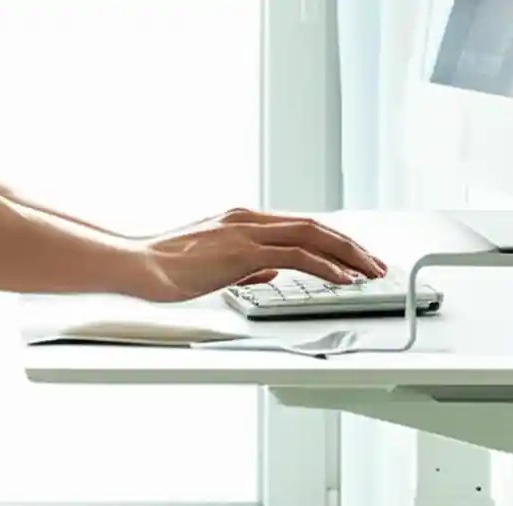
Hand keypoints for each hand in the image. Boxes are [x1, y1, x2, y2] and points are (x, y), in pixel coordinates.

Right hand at [134, 208, 387, 302]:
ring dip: (347, 254)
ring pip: (313, 236)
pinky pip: (297, 257)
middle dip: (349, 245)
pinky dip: (326, 266)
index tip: (351, 256)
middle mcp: (248, 220)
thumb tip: (271, 274)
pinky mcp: (244, 251)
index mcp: (241, 221)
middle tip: (373, 263)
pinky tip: (342, 279)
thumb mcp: (213, 265)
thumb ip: (246, 267)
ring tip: (369, 271)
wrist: (139, 265)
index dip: (330, 241)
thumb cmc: (165, 268)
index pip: (298, 226)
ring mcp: (247, 232)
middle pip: (314, 226)